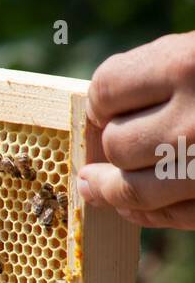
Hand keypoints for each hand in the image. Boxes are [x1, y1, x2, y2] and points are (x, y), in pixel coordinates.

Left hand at [78, 32, 194, 228]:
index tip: (105, 109)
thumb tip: (101, 106)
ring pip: (133, 190)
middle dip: (112, 144)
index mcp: (187, 64)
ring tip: (97, 185)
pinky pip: (169, 218)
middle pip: (115, 143)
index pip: (105, 89)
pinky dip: (145, 214)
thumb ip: (160, 73)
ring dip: (113, 189)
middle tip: (119, 142)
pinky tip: (135, 206)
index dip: (100, 102)